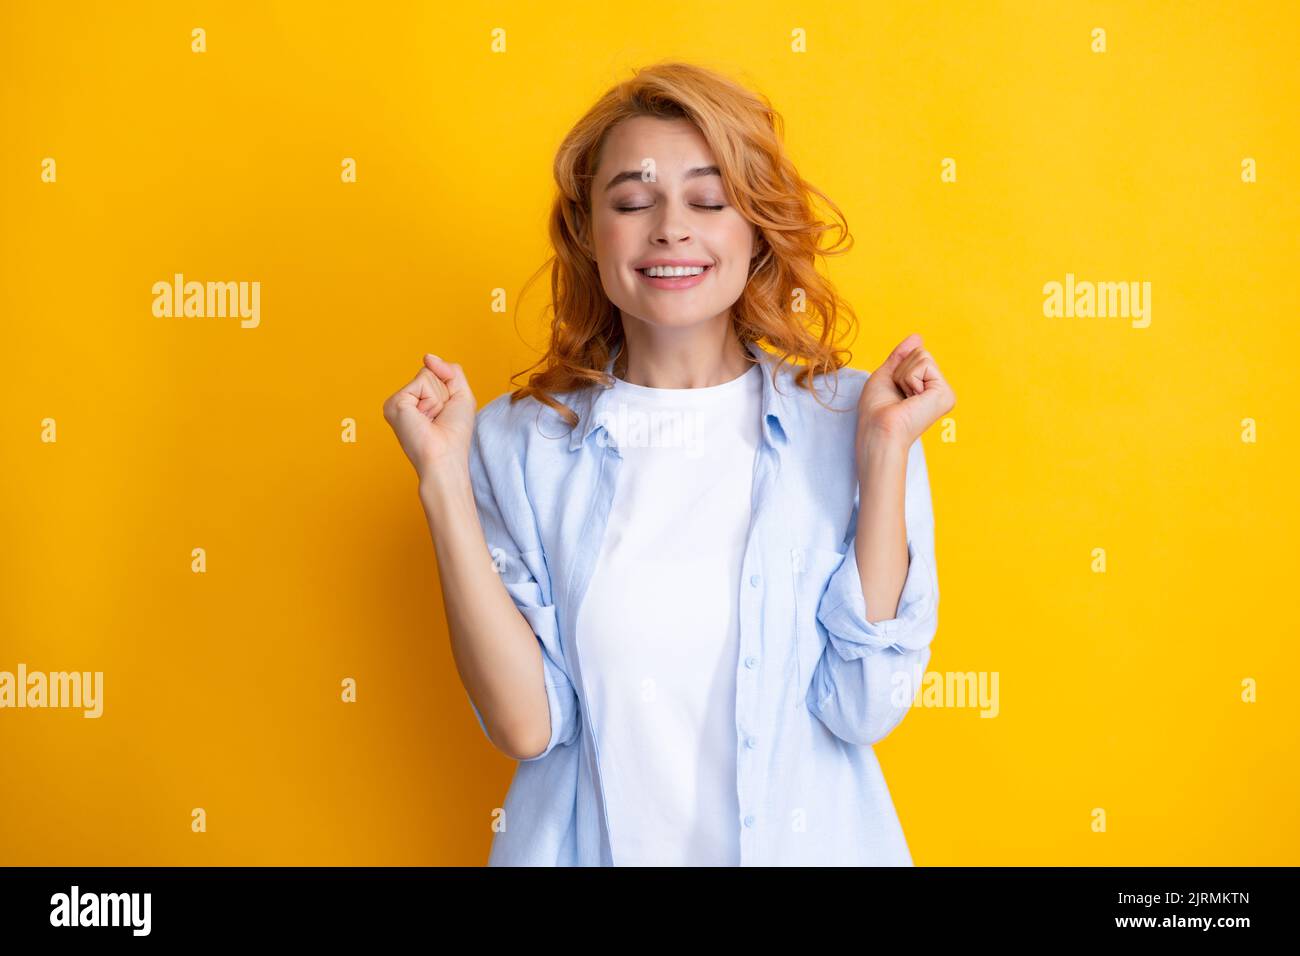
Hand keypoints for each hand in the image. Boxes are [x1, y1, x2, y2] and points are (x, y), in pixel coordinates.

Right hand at [382, 354, 476, 480]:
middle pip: (431, 372)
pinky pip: (422, 380)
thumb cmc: (454, 435)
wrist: (445, 458)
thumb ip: (450, 370)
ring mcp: (397, 401)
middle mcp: (404, 400)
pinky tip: (424, 417)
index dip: (449, 391)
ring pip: (427, 374)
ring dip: (439, 397)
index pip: (436, 374)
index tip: (445, 415)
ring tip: (432, 419)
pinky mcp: (395, 402)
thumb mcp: (461, 396)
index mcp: (417, 400)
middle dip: (444, 393)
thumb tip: (427, 357)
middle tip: (439, 417)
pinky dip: (432, 398)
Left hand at [857, 333, 955, 454]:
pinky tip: (911, 399)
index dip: (897, 369)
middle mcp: (939, 390)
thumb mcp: (886, 375)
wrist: (878, 430)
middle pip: (920, 352)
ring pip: (922, 355)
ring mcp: (944, 392)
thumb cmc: (876, 410)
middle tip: (899, 395)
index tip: (894, 392)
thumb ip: (901, 356)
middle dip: (901, 370)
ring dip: (904, 375)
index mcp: (926, 388)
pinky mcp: (945, 393)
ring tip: (904, 398)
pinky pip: (924, 363)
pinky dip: (910, 378)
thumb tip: (917, 337)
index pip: (915, 354)